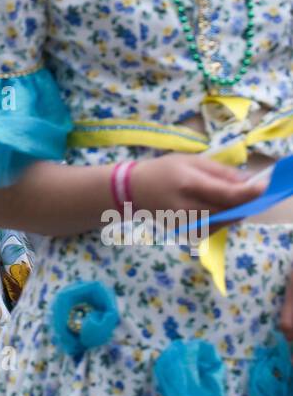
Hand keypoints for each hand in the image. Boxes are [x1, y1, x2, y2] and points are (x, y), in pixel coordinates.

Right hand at [128, 153, 266, 216]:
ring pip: (224, 222)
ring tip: (225, 197)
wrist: (133, 190)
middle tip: (249, 191)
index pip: (226, 194)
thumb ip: (220, 172)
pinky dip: (221, 218)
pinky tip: (213, 207)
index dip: (248, 193)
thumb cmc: (163, 170)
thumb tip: (248, 181)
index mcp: (188, 184)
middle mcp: (187, 208)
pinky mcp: (185, 234)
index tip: (263, 187)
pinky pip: (214, 228)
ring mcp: (186, 224)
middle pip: (229, 211)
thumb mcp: (190, 161)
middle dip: (244, 202)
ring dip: (233, 211)